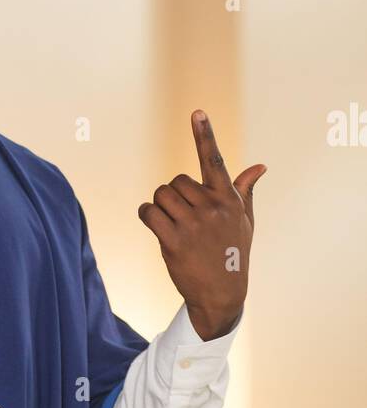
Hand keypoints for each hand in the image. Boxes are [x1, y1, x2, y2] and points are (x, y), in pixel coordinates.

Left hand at [137, 110, 266, 339]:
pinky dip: (147, 216)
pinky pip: (149, 213)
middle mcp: (212, 208)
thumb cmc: (233, 254)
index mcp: (228, 199)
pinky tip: (155, 226)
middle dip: (173, 195)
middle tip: (182, 216)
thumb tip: (260, 166)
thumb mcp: (244, 222)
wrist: (222, 294)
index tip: (197, 112)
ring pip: (160, 195)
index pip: (214, 160)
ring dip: (159, 206)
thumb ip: (244, 191)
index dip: (204, 135)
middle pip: (176, 181)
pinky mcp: (174, 240)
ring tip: (171, 223)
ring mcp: (193, 224)